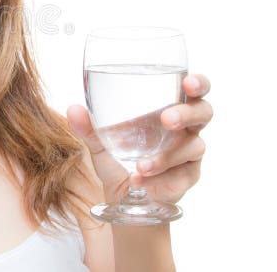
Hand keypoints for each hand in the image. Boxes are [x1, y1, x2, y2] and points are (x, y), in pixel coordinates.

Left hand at [67, 73, 212, 202]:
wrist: (121, 195)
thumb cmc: (118, 157)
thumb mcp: (99, 141)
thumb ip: (88, 126)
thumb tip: (73, 109)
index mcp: (168, 107)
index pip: (193, 89)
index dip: (198, 83)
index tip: (188, 82)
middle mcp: (185, 127)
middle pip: (203, 112)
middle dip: (187, 113)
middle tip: (167, 119)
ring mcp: (190, 152)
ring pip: (193, 146)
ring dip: (166, 155)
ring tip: (140, 165)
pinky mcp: (189, 176)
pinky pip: (183, 174)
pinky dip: (161, 176)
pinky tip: (141, 180)